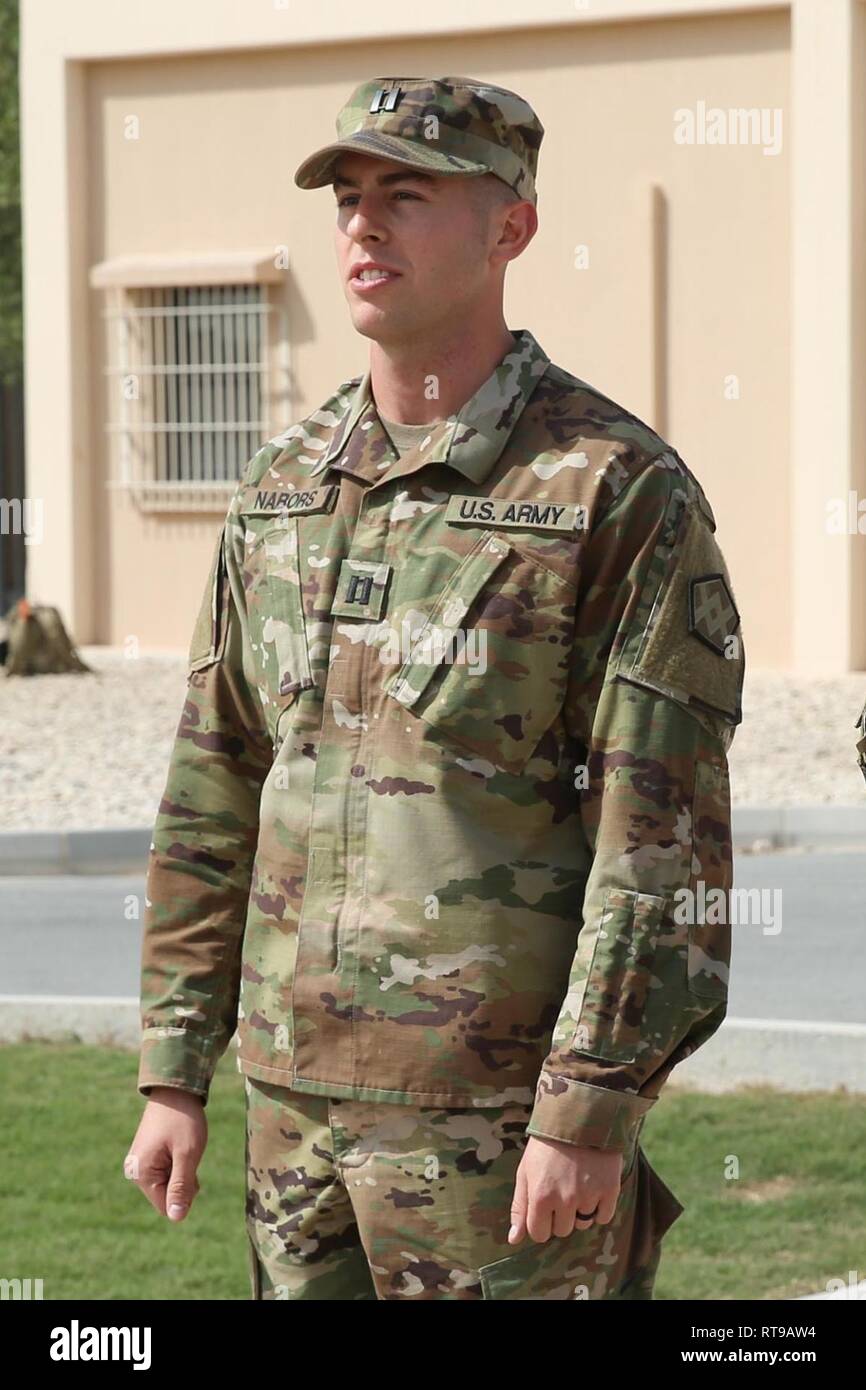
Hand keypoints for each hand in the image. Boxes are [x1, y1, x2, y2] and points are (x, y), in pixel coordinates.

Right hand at [124, 1087, 206, 1221]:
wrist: (175, 1089)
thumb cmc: (183, 1120)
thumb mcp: (187, 1154)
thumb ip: (181, 1187)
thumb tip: (176, 1219)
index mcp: (141, 1174)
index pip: (166, 1206)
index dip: (185, 1194)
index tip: (190, 1168)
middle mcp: (135, 1171)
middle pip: (167, 1195)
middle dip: (184, 1181)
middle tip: (187, 1154)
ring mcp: (140, 1163)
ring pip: (168, 1183)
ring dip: (182, 1171)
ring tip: (182, 1146)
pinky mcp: (146, 1156)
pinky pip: (166, 1172)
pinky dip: (178, 1163)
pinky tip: (179, 1144)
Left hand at [508, 1135, 622, 1244]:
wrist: (579, 1117)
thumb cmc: (546, 1145)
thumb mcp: (525, 1172)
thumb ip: (520, 1207)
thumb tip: (514, 1240)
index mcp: (541, 1197)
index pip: (539, 1234)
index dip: (541, 1221)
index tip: (544, 1205)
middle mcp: (565, 1200)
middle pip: (562, 1230)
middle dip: (560, 1215)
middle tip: (561, 1188)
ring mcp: (589, 1196)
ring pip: (583, 1224)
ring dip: (579, 1210)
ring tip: (577, 1183)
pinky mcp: (609, 1191)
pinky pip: (603, 1217)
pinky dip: (599, 1207)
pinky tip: (593, 1186)